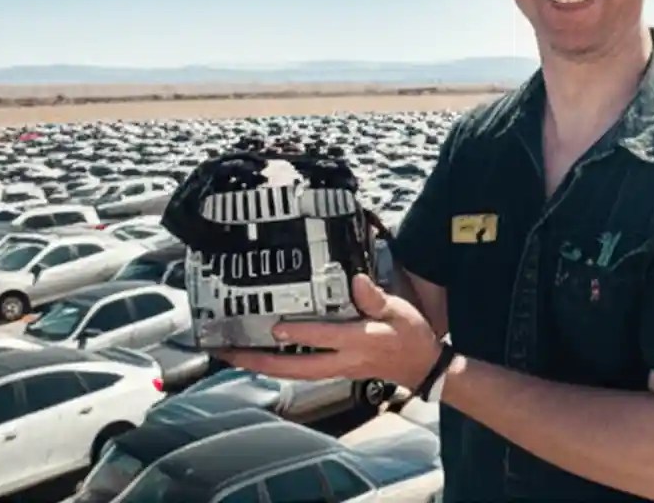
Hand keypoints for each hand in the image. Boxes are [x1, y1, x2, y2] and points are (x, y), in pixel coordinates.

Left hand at [213, 274, 442, 389]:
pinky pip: (300, 372)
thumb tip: (356, 281)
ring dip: (263, 366)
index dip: (300, 334)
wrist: (422, 367)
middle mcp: (343, 360)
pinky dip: (277, 367)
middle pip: (296, 367)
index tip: (276, 328)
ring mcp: (337, 369)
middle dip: (261, 361)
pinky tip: (262, 359)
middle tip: (232, 352)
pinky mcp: (334, 371)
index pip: (325, 338)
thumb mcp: (400, 311)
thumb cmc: (410, 337)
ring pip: (293, 373)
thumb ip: (376, 298)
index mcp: (360, 342)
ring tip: (235, 356)